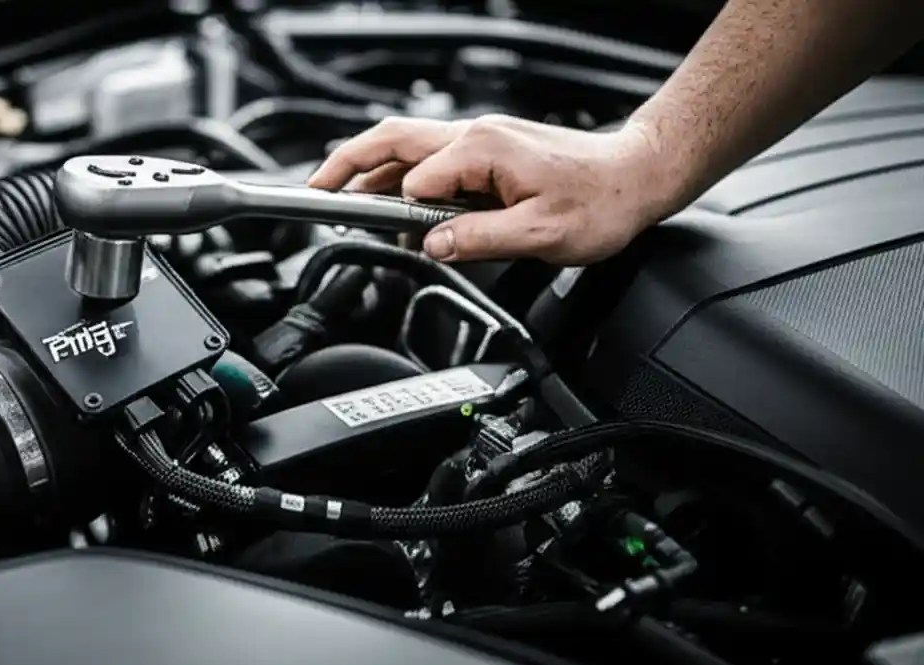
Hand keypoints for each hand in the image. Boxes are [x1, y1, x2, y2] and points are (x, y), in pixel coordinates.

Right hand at [307, 115, 674, 264]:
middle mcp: (473, 136)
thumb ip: (477, 239)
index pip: (414, 180)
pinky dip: (402, 178)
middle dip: (346, 164)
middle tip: (312, 190)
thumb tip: (430, 244)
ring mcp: (478, 141)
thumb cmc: (600, 201)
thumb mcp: (540, 234)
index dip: (395, 212)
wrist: (637, 175)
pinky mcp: (486, 152)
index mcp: (480, 150)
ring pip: (406, 148)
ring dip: (370, 171)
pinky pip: (431, 160)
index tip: (377, 235)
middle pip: (391, 141)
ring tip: (339, 199)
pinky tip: (393, 204)